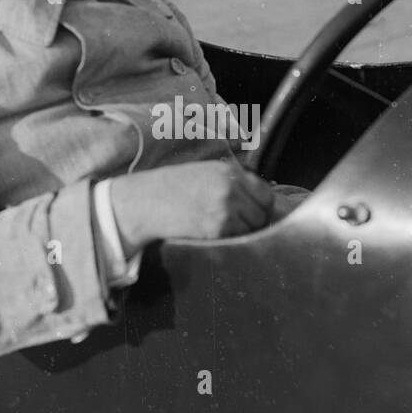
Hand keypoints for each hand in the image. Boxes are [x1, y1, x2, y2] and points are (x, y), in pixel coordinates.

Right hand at [107, 160, 274, 252]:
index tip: (255, 212)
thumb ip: (232, 182)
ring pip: (252, 228)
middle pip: (262, 214)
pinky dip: (230, 240)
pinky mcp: (216, 229)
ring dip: (243, 232)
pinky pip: (236, 239)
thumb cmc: (171, 188)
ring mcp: (224, 210)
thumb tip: (257, 200)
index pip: (265, 194)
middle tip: (238, 224)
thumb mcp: (204, 173)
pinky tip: (214, 234)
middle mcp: (230, 189)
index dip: (263, 206)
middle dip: (254, 221)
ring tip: (223, 229)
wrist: (145, 202)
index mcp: (228, 172)